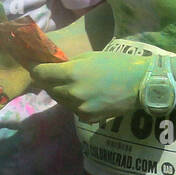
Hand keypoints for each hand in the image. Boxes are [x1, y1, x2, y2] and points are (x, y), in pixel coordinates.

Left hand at [30, 51, 149, 122]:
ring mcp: (79, 108)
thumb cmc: (115, 63)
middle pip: (48, 88)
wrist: (140, 85)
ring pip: (59, 100)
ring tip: (70, 83)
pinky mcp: (87, 118)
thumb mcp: (89, 56)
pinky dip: (73, 101)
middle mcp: (72, 93)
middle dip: (48, 80)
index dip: (36, 68)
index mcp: (71, 73)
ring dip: (60, 91)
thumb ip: (68, 64)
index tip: (36, 65)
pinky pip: (72, 108)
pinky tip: (83, 93)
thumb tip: (52, 66)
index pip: (40, 73)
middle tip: (53, 73)